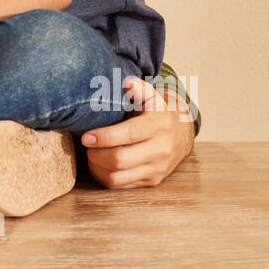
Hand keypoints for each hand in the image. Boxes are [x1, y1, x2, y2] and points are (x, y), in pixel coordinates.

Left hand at [80, 77, 195, 187]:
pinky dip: (104, 176)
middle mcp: (160, 149)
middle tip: (86, 144)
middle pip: (120, 159)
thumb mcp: (153, 96)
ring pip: (117, 176)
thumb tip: (127, 83)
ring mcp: (157, 168)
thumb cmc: (158, 112)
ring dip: (97, 167)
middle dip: (96, 154)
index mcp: (159, 125)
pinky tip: (99, 164)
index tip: (86, 136)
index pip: (130, 134)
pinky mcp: (152, 181)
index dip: (105, 137)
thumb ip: (139, 88)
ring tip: (90, 155)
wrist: (182, 134)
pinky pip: (121, 185)